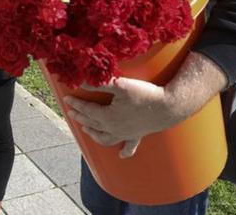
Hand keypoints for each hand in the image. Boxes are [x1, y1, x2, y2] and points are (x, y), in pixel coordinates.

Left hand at [64, 78, 179, 158]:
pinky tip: (121, 155)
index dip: (76, 104)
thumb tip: (81, 80)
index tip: (66, 98)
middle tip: (72, 111)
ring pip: (104, 138)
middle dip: (80, 117)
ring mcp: (125, 134)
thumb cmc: (144, 94)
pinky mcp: (137, 135)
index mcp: (107, 117)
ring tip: (86, 129)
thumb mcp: (120, 85)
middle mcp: (114, 128)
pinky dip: (124, 151)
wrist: (169, 106)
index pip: (87, 110)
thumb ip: (99, 83)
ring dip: (94, 134)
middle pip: (92, 124)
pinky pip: (129, 146)